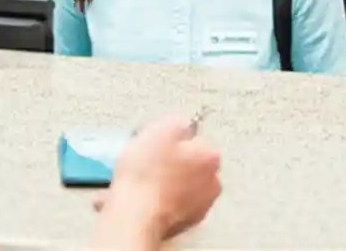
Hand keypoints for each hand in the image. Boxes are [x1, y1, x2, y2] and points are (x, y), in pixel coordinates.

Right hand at [92, 114, 221, 244]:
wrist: (135, 216)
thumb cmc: (147, 175)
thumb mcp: (162, 129)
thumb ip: (178, 122)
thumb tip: (182, 125)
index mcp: (210, 158)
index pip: (193, 139)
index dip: (171, 138)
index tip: (156, 141)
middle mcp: (211, 185)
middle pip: (186, 164)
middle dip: (166, 161)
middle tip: (145, 160)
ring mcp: (197, 207)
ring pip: (175, 186)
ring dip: (158, 181)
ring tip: (134, 180)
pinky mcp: (180, 223)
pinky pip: (165, 204)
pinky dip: (153, 200)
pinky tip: (135, 196)